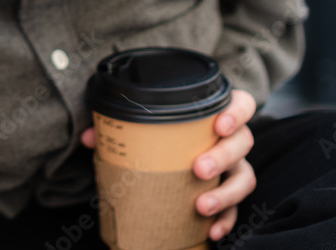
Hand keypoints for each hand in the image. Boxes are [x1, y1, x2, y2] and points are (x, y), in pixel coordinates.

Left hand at [80, 89, 257, 242]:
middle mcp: (230, 140)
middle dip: (222, 156)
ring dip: (225, 193)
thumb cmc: (162, 134)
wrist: (170, 158)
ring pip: (244, 177)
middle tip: (197, 168)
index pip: (242, 104)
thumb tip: (91, 137)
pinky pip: (236, 208)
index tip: (219, 124)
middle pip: (243, 142)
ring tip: (201, 205)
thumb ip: (118, 127)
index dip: (236, 112)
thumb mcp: (143, 126)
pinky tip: (212, 232)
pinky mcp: (229, 193)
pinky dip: (226, 220)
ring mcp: (233, 167)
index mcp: (214, 115)